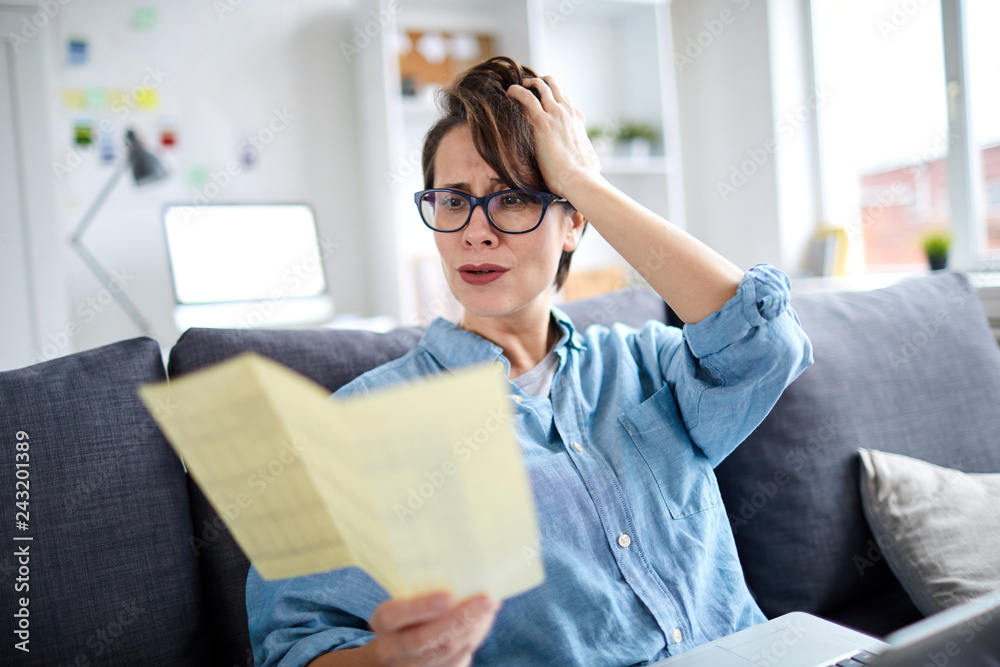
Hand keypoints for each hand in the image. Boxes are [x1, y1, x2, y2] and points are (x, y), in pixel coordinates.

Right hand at [365, 590, 500, 666]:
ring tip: (489, 611)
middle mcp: (391, 648)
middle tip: (486, 601)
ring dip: (470, 632)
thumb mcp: (404, 601)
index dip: (421, 607)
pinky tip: (481, 627)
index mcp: (384, 621)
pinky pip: (451, 665)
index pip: (396, 615)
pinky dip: (469, 645)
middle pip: (423, 639)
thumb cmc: (405, 616)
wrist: (392, 652)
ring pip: (441, 654)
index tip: (448, 596)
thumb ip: (427, 590)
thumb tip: (467, 575)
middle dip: (459, 619)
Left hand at [506, 75, 602, 198]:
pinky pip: (527, 97)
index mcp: (578, 120)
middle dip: (538, 83)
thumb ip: (586, 154)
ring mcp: (556, 114)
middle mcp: (568, 112)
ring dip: (527, 84)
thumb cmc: (583, 177)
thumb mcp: (589, 159)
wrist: (580, 180)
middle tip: (525, 88)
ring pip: (541, 86)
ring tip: (515, 89)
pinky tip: (509, 92)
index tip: (540, 99)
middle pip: (553, 85)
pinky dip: (516, 91)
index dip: (551, 95)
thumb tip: (591, 163)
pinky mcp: (543, 122)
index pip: (563, 98)